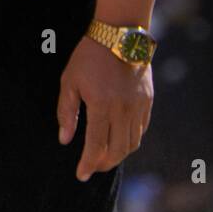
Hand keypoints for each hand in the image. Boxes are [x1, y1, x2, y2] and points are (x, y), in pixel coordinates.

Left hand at [57, 35, 153, 181]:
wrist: (121, 36)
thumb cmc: (89, 57)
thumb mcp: (69, 81)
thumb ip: (66, 112)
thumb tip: (65, 140)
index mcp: (101, 106)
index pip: (96, 145)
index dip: (88, 163)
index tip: (81, 175)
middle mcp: (123, 111)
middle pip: (117, 151)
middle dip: (103, 164)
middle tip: (92, 167)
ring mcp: (138, 109)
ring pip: (132, 144)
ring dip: (118, 155)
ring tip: (106, 157)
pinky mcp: (147, 104)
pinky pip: (140, 131)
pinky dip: (130, 141)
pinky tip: (119, 140)